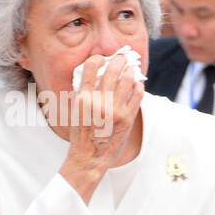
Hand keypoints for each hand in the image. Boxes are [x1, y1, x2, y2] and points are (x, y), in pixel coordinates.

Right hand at [57, 51, 144, 204]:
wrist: (90, 157)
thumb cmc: (81, 134)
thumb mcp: (75, 110)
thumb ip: (84, 93)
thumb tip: (94, 76)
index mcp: (83, 97)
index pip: (91, 67)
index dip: (98, 59)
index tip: (102, 58)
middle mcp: (99, 101)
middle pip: (112, 71)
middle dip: (118, 60)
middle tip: (122, 57)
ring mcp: (115, 110)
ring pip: (126, 81)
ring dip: (130, 70)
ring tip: (131, 67)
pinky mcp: (128, 118)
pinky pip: (136, 96)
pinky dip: (138, 86)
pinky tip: (138, 83)